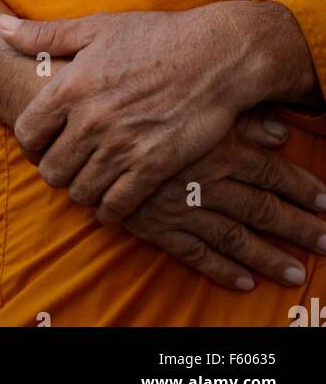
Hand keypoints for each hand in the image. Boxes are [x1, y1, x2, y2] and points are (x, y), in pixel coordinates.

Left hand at [0, 2, 297, 220]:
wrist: (215, 56)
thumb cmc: (155, 36)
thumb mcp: (96, 27)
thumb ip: (42, 35)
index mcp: (72, 85)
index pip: (26, 133)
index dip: (30, 142)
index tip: (43, 141)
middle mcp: (92, 119)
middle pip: (50, 169)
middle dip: (55, 168)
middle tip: (68, 163)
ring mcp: (122, 146)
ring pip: (81, 191)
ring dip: (82, 189)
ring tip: (91, 178)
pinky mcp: (153, 167)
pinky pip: (116, 205)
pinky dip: (110, 207)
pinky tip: (115, 196)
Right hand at [124, 112, 325, 288]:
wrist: (83, 126)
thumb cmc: (140, 104)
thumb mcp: (190, 100)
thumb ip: (239, 117)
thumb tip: (280, 132)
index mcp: (216, 147)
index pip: (269, 171)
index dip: (300, 187)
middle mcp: (204, 180)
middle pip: (261, 208)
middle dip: (297, 227)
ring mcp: (181, 207)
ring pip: (234, 237)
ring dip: (268, 257)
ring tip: (296, 273)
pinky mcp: (156, 225)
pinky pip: (194, 254)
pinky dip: (221, 270)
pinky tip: (245, 282)